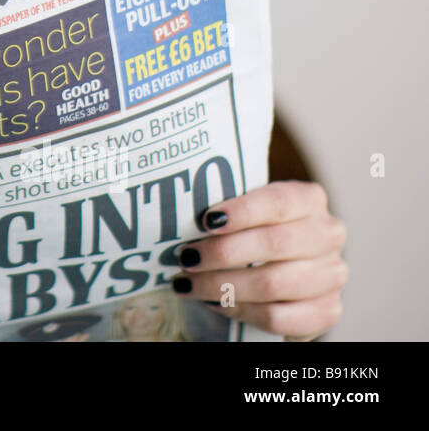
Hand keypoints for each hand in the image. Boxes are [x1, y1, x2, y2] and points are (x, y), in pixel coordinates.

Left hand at [170, 181, 346, 339]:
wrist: (290, 271)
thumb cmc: (258, 231)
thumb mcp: (249, 212)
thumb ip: (229, 211)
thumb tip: (185, 215)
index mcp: (309, 200)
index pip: (278, 202)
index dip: (242, 212)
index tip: (207, 221)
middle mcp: (328, 235)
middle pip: (274, 244)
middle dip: (223, 252)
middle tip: (187, 257)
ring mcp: (332, 275)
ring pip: (272, 284)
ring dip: (222, 285)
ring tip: (188, 283)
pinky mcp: (327, 311)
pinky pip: (278, 317)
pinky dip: (240, 311)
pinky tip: (214, 303)